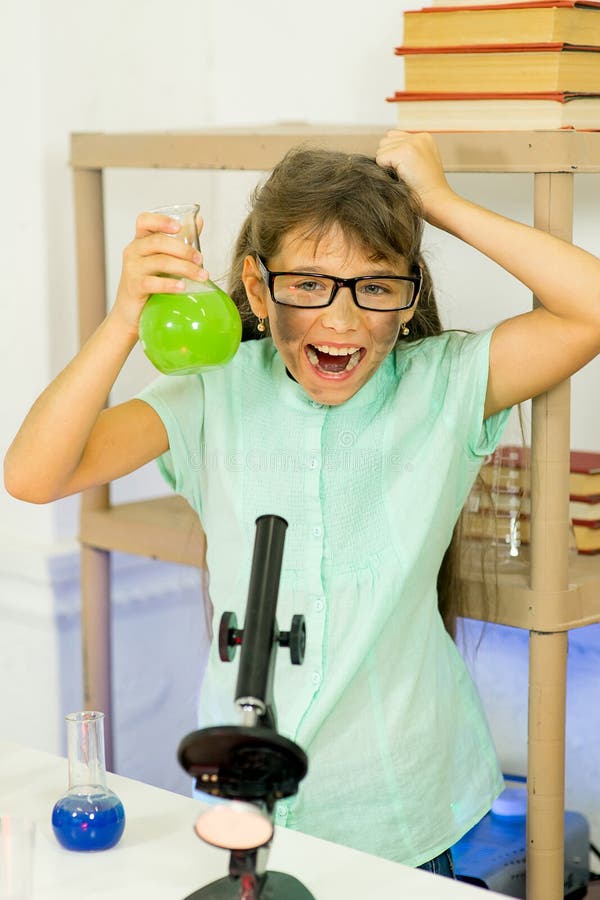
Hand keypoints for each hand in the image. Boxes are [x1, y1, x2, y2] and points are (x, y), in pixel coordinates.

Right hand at [111, 211, 208, 333]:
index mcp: (141, 241)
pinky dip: (170, 285)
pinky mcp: (134, 287)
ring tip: (201, 276)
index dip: (161, 221)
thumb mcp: (163, 259)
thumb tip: (200, 221)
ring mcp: (132, 269)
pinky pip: (152, 283)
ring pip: (160, 262)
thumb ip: (180, 242)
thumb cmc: (150, 283)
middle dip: (183, 250)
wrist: (130, 313)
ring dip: (185, 268)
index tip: (178, 227)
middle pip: (158, 242)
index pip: (144, 221)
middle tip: (200, 260)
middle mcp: (133, 251)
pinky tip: (183, 287)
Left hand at [375, 131, 454, 223]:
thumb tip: (383, 152)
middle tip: (404, 174)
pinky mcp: (404, 151)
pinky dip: (386, 171)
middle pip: (385, 142)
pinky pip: (380, 159)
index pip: (393, 137)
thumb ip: (406, 153)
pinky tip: (401, 177)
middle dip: (388, 159)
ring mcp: (412, 143)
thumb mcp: (420, 164)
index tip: (407, 170)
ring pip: (381, 150)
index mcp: (424, 138)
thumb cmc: (426, 190)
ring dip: (387, 165)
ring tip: (403, 175)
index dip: (393, 156)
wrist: (437, 201)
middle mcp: (419, 137)